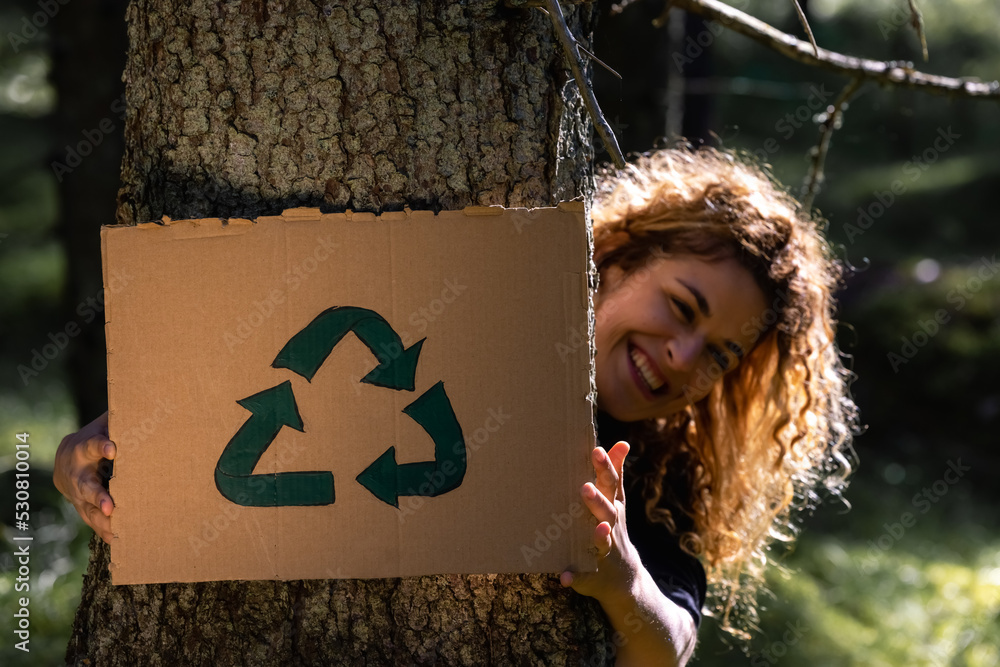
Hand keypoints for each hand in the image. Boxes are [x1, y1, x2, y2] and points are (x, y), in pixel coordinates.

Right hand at [53, 411, 115, 543]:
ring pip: (86, 508)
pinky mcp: (81, 506)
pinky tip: (118, 539)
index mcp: (84, 447)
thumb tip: (151, 400)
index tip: (113, 449)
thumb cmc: (98, 436)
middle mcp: (77, 472)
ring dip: (101, 520)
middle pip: (85, 485)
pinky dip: (103, 530)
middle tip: (110, 506)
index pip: (92, 444)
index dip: (101, 446)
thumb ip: (123, 419)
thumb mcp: (106, 424)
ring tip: (117, 529)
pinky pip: (91, 520)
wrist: (67, 457)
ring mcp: (76, 493)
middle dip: (97, 496)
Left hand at [560, 441, 639, 604]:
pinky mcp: (592, 574)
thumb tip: (622, 443)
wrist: (624, 579)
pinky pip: (583, 576)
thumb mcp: (617, 502)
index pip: (611, 484)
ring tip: (597, 529)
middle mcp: (611, 528)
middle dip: (597, 500)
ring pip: (602, 542)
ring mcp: (604, 552)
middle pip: (607, 512)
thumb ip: (616, 474)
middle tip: (585, 487)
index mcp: (613, 508)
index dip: (605, 468)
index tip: (597, 450)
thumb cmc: (613, 529)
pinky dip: (574, 577)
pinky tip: (563, 577)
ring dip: (598, 536)